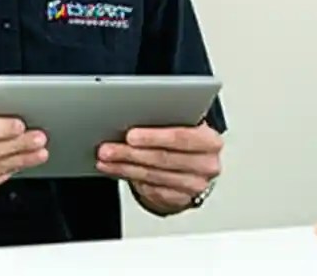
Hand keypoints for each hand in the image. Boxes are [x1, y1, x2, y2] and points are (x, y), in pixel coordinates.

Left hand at [96, 122, 221, 213]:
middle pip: (163, 158)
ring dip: (124, 167)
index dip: (154, 137)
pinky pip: (151, 190)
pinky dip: (130, 178)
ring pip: (153, 175)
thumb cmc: (187, 140)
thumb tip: (135, 115)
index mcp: (211, 141)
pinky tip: (116, 170)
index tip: (130, 135)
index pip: (182, 137)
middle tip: (108, 149)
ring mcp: (195, 186)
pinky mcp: (181, 200)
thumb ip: (169, 120)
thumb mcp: (185, 124)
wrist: (197, 168)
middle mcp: (207, 165)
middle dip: (131, 153)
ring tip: (106, 159)